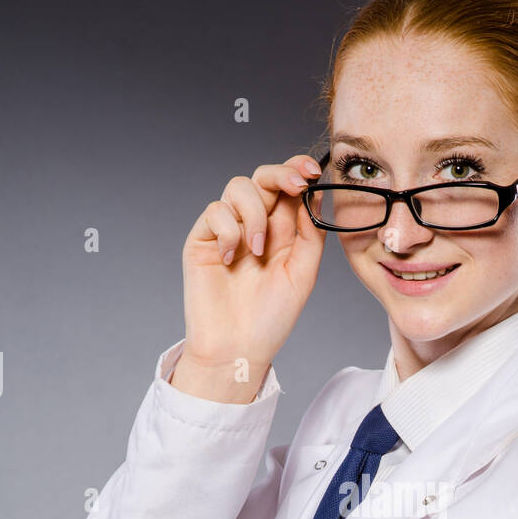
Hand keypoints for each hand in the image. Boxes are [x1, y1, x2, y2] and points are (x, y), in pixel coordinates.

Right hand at [174, 155, 326, 401]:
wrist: (238, 348)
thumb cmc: (271, 318)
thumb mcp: (303, 275)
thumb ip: (309, 234)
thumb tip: (314, 194)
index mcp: (282, 231)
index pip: (289, 187)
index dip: (299, 170)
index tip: (313, 172)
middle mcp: (255, 224)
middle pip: (264, 177)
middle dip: (281, 174)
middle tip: (295, 185)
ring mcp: (227, 230)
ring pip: (238, 187)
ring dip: (253, 212)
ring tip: (258, 249)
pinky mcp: (203, 239)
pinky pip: (215, 212)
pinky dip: (228, 230)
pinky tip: (230, 259)